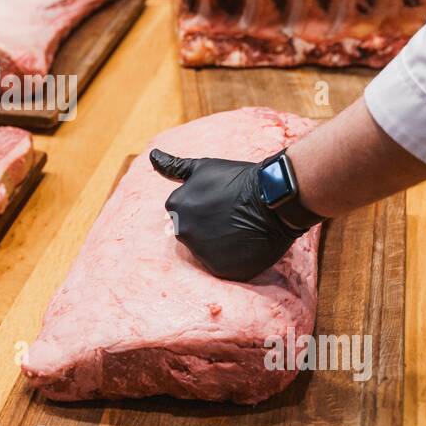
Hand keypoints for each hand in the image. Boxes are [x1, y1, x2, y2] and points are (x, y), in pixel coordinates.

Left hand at [149, 149, 302, 281]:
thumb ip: (173, 166)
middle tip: (231, 216)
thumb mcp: (203, 168)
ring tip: (240, 228)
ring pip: (207, 251)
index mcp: (175, 208)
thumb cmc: (238, 179)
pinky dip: (233, 258)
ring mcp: (200, 252)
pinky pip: (223, 266)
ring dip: (220, 243)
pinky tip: (245, 243)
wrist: (273, 197)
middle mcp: (182, 232)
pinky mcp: (220, 269)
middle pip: (193, 233)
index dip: (204, 208)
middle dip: (209, 226)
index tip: (220, 202)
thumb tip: (151, 156)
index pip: (183, 213)